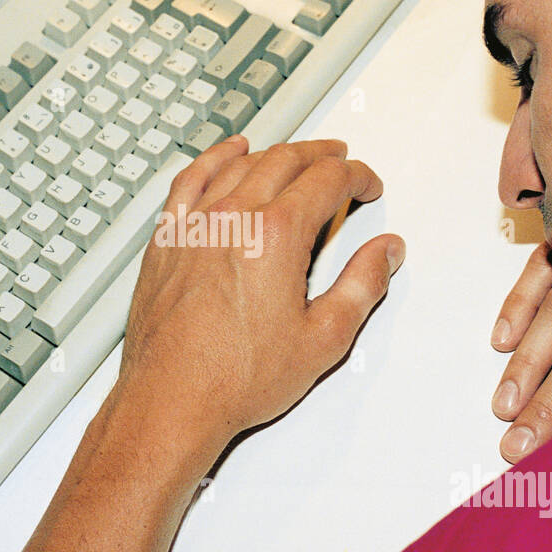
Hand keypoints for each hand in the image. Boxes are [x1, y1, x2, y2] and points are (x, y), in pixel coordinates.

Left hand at [110, 135, 404, 477]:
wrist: (172, 398)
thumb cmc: (235, 377)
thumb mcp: (323, 338)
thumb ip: (362, 285)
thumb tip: (384, 252)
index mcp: (277, 235)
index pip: (329, 180)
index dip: (357, 177)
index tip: (366, 186)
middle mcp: (233, 217)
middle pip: (286, 160)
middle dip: (322, 157)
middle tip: (340, 163)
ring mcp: (195, 224)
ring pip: (241, 163)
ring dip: (277, 153)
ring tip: (296, 157)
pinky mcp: (167, 238)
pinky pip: (191, 179)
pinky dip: (216, 158)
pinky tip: (229, 153)